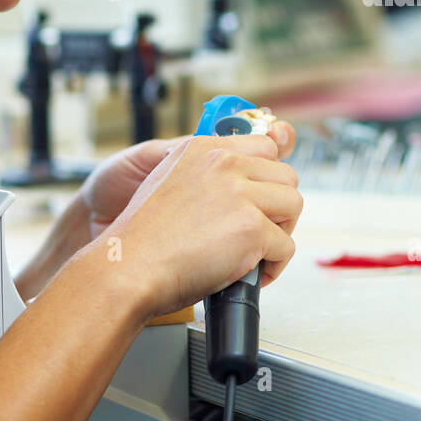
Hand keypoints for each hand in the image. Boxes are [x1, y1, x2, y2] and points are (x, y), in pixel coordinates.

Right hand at [95, 131, 302, 318]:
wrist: (127, 269)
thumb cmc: (144, 239)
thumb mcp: (169, 182)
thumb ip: (205, 175)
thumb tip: (242, 183)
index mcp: (204, 149)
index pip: (265, 147)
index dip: (268, 178)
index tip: (264, 199)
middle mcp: (224, 162)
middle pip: (286, 175)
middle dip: (277, 207)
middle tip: (258, 232)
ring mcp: (239, 193)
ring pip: (293, 205)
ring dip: (280, 232)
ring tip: (257, 252)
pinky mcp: (251, 227)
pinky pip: (285, 247)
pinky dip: (273, 266)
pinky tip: (251, 273)